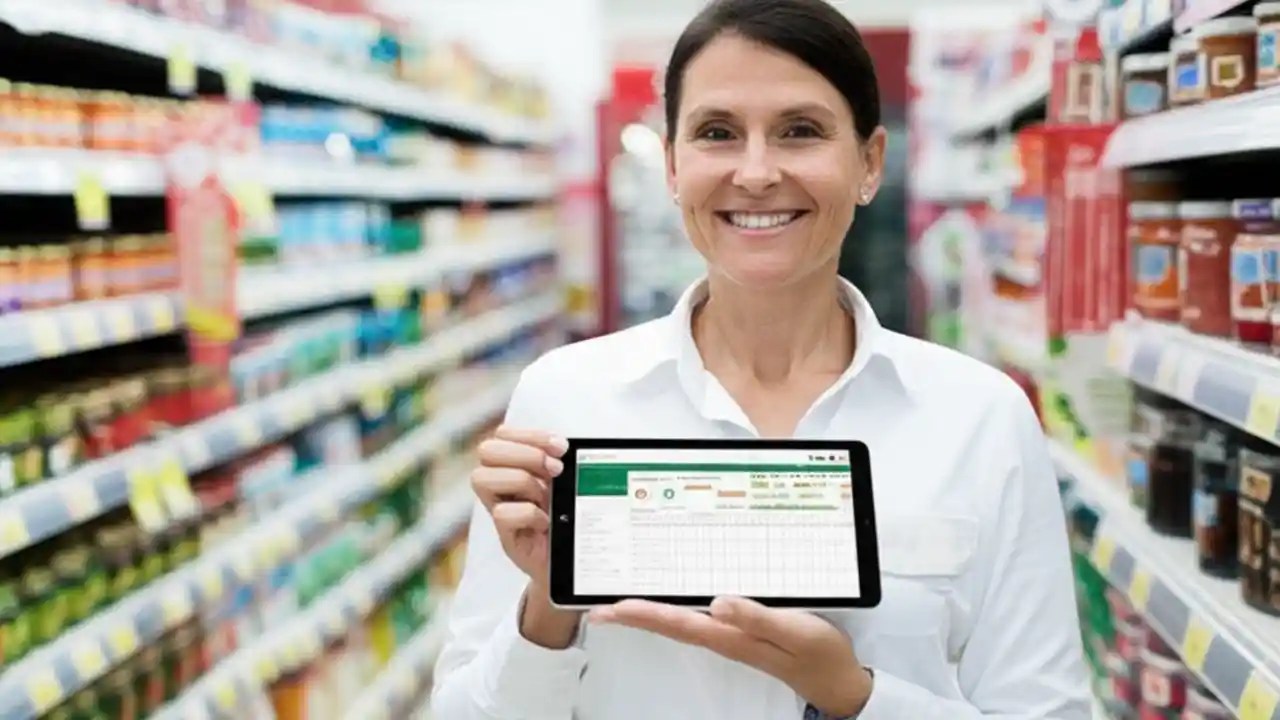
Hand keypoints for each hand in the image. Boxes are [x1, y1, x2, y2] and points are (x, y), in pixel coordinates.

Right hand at [471, 426, 579, 647]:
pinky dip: (529, 513)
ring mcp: (499, 508)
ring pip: (482, 477)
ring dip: (523, 481)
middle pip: (487, 450)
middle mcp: (501, 483)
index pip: (503, 434)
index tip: (562, 447)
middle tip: (556, 470)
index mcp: (516, 464)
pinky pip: (503, 513)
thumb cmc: (569, 517)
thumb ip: (561, 463)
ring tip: (548, 496)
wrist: (573, 561)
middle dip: (526, 454)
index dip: (530, 435)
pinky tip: (546, 522)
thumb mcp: (568, 483)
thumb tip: (567, 448)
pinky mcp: (504, 535)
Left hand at [589, 597, 872, 716]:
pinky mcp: (739, 630)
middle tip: (597, 608)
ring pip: (679, 620)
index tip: (611, 607)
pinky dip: (674, 609)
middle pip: (669, 623)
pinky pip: (697, 617)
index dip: (643, 614)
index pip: (676, 622)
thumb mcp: (795, 631)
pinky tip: (668, 603)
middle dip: (633, 614)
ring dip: (649, 611)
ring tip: (618, 605)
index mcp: (730, 635)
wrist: (837, 678)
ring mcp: (730, 635)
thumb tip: (719, 603)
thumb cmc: (818, 653)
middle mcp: (723, 636)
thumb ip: (757, 618)